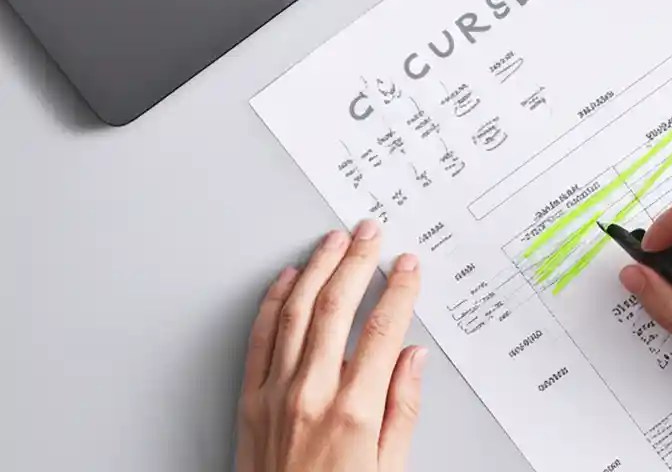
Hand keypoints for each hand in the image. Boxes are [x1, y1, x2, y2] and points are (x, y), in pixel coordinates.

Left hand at [236, 222, 424, 471]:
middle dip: (357, 262)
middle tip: (370, 233)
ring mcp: (275, 395)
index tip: (408, 266)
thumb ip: (402, 409)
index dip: (398, 290)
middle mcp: (311, 395)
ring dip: (317, 269)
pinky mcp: (249, 402)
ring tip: (333, 242)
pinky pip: (260, 338)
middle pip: (336, 309)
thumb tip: (412, 360)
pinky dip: (273, 302)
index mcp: (354, 413)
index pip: (382, 330)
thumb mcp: (390, 469)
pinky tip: (288, 279)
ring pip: (296, 313)